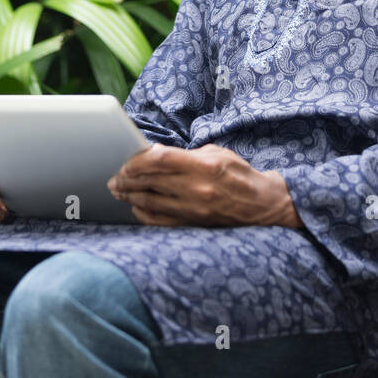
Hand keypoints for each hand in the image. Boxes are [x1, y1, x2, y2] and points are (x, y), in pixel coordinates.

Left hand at [107, 144, 302, 228]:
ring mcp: (194, 210)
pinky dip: (143, 213)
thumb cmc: (238, 173)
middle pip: (150, 181)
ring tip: (119, 189)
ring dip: (130, 195)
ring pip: (150, 201)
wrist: (263, 205)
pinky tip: (135, 206)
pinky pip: (159, 221)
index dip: (138, 160)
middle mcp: (197, 189)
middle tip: (115, 176)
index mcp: (205, 166)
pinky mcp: (193, 225)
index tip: (126, 160)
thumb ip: (186, 154)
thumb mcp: (217, 153)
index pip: (161, 160)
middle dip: (127, 178)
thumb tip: (155, 154)